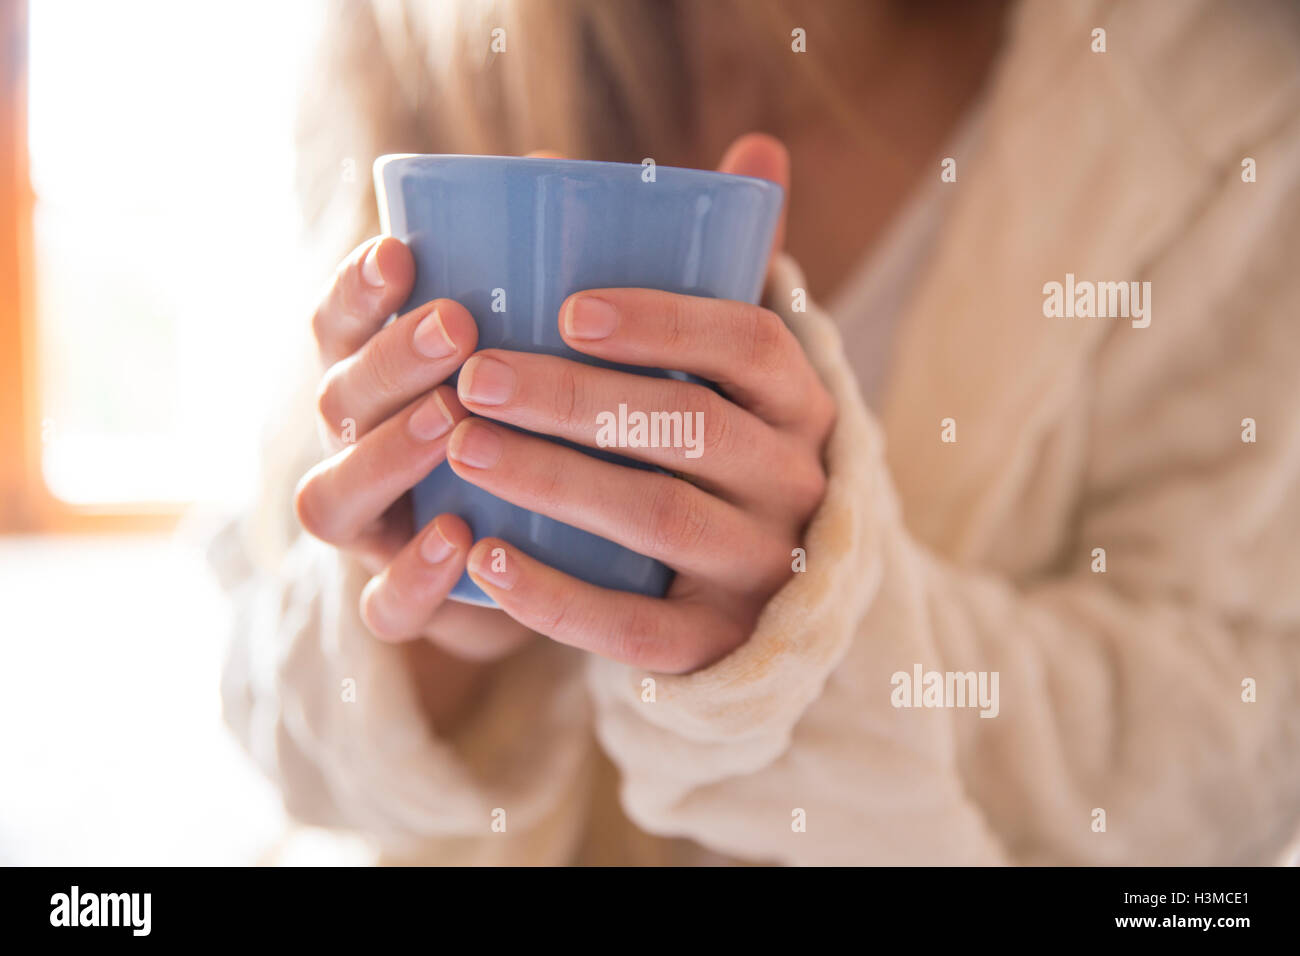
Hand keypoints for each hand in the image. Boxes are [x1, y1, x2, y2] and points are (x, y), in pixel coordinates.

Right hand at [294, 234, 533, 661]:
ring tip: (451, 420)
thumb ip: (549, 281)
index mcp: (382, 386)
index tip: (400, 248)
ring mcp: (375, 534)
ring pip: (331, 498)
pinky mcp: (410, 604)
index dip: (356, 290)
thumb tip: (564, 172)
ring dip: (386, 454)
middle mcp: (360, 453)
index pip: (340, 328)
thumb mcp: (552, 360)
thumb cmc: (550, 433)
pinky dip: (413, 574)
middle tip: (455, 324)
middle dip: (387, 359)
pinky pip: (384, 605)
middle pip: (333, 402)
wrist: (567, 563)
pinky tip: (459, 535)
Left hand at [450, 135, 834, 673]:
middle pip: (688, 430)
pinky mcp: (714, 645)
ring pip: (656, 521)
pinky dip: (555, 596)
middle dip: (574, 399)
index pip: (750, 343)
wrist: (773, 591)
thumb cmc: (731, 449)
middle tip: (477, 377)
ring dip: (552, 480)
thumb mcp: (747, 371)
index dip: (665, 320)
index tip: (567, 307)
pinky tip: (482, 556)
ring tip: (463, 447)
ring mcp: (758, 570)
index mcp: (801, 402)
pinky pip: (637, 630)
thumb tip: (755, 146)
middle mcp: (795, 484)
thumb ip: (740, 267)